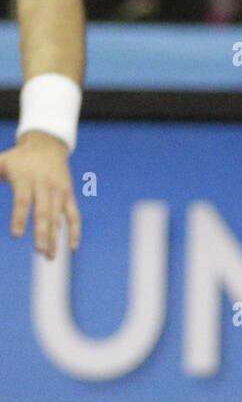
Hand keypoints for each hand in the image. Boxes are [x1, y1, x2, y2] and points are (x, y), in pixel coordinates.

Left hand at [0, 129, 80, 257]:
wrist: (47, 144)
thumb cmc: (18, 158)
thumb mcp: (1, 161)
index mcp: (26, 178)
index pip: (23, 200)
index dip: (20, 217)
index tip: (17, 234)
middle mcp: (44, 184)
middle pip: (44, 211)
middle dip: (43, 231)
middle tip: (40, 251)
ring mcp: (58, 190)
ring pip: (58, 216)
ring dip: (56, 236)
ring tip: (49, 257)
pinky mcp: (68, 194)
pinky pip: (73, 213)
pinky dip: (75, 230)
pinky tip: (72, 247)